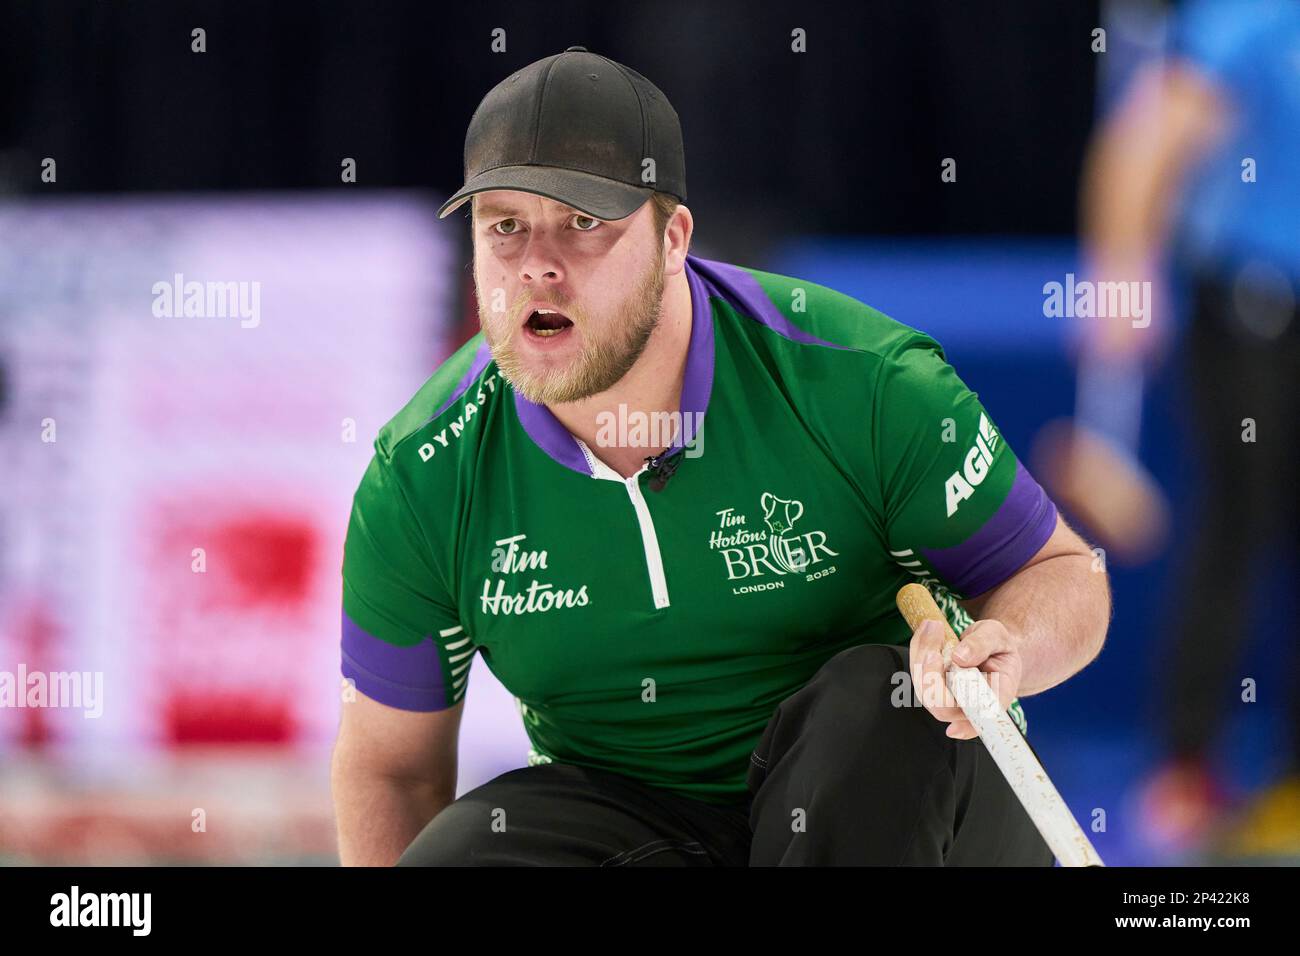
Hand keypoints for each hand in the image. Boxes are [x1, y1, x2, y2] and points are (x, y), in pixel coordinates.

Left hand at [908, 618, 1022, 740]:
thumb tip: (960, 657)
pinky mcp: (932, 686)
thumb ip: (982, 645)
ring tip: (933, 626)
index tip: (953, 726)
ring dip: (922, 655)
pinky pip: (918, 673)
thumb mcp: (997, 636)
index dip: (965, 726)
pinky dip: (919, 650)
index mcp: (995, 699)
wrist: (990, 645)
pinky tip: (927, 630)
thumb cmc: (998, 645)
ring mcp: (947, 698)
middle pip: (942, 707)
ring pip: (924, 688)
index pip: (979, 719)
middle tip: (934, 647)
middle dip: (932, 677)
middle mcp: (968, 706)